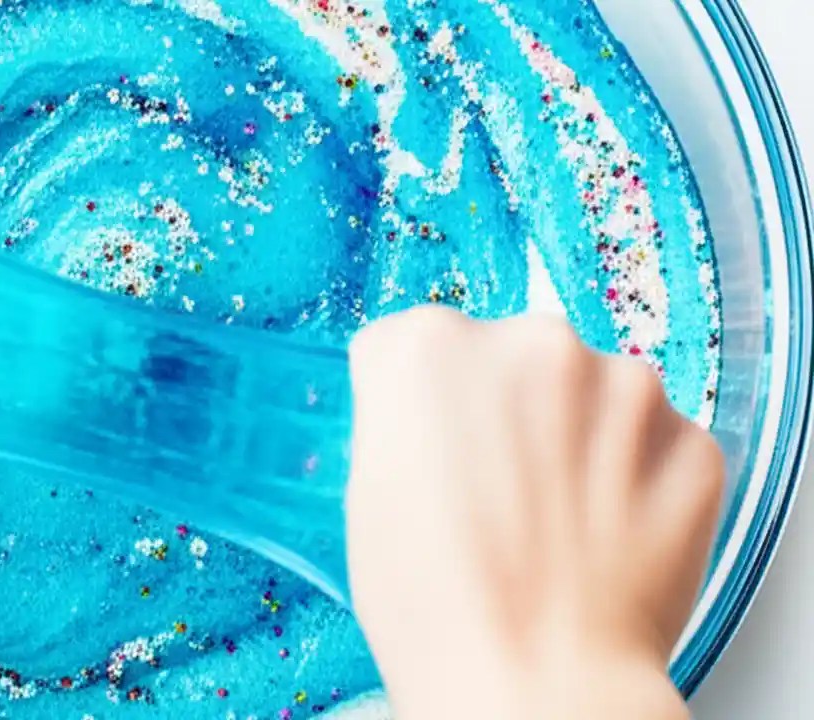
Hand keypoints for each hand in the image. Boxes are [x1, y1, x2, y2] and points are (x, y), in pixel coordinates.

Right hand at [346, 308, 723, 719]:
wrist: (536, 681)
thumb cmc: (438, 607)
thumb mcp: (370, 494)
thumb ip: (406, 424)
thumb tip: (437, 420)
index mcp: (428, 350)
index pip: (416, 346)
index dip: (421, 406)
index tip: (432, 446)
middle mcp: (529, 341)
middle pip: (511, 357)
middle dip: (506, 408)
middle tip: (498, 491)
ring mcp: (622, 386)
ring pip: (589, 393)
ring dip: (576, 436)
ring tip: (555, 523)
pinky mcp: (690, 437)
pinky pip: (652, 441)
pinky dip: (633, 477)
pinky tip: (601, 535)